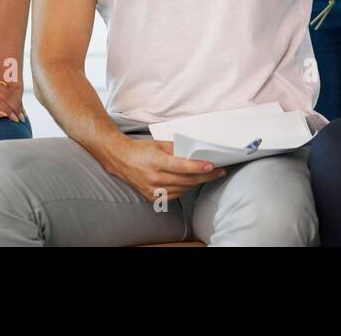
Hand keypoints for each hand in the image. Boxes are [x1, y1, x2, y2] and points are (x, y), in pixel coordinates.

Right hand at [101, 136, 226, 203]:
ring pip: (182, 189)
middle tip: (219, 172)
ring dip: (197, 182)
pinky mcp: (152, 197)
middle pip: (186, 180)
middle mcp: (155, 178)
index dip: (198, 167)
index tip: (212, 166)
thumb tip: (196, 154)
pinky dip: (185, 188)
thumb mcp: (160, 144)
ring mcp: (153, 189)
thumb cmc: (141, 149)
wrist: (121, 160)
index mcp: (156, 161)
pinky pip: (175, 194)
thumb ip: (178, 149)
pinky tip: (192, 181)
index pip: (182, 167)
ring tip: (209, 175)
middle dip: (205, 176)